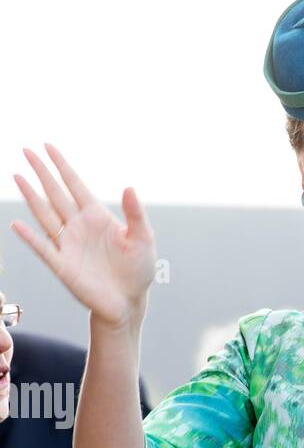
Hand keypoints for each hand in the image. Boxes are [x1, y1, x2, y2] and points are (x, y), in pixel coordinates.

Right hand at [11, 143, 155, 328]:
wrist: (128, 302)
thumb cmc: (138, 270)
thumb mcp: (143, 239)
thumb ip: (135, 214)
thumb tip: (129, 187)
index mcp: (96, 216)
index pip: (75, 184)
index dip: (61, 165)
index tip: (47, 146)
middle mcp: (78, 226)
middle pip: (55, 193)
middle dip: (41, 172)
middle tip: (27, 151)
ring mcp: (68, 244)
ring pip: (45, 214)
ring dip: (30, 196)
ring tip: (18, 176)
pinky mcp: (62, 266)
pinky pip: (43, 248)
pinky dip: (30, 237)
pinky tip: (17, 224)